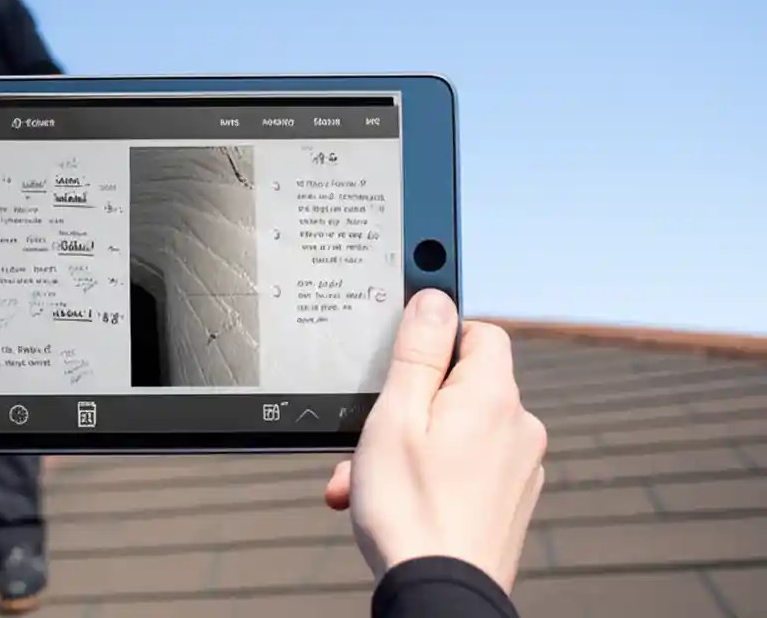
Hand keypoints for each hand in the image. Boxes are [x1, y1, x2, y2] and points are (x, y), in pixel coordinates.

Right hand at [324, 289, 546, 593]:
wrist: (441, 596)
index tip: (400, 356)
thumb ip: (418, 351)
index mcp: (493, 396)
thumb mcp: (396, 415)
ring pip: (454, 433)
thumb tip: (436, 298)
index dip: (435, 338)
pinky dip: (428, 477)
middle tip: (369, 434)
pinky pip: (464, 468)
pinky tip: (394, 501)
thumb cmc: (412, 513)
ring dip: (407, 447)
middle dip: (405, 405)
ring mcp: (518, 468)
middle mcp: (518, 427)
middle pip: (459, 386)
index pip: (478, 330)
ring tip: (367, 480)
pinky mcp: (508, 501)